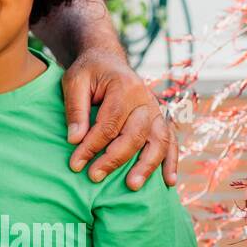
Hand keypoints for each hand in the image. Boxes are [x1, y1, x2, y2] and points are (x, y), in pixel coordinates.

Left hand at [61, 46, 178, 188]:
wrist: (107, 60)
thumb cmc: (88, 72)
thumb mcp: (74, 82)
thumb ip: (75, 109)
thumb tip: (75, 140)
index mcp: (124, 86)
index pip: (109, 123)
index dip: (92, 146)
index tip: (75, 164)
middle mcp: (145, 99)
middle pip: (134, 134)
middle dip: (113, 159)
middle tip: (93, 176)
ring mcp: (156, 110)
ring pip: (158, 141)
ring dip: (147, 165)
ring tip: (132, 186)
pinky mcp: (159, 120)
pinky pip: (170, 141)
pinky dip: (171, 162)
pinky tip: (168, 182)